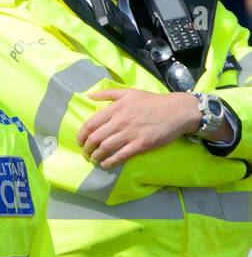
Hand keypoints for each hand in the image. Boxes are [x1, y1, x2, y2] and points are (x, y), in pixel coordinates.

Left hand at [77, 89, 199, 167]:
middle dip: (86, 148)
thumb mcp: (129, 92)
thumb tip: (90, 96)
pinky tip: (106, 164)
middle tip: (85, 153)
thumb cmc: (152, 101)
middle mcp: (120, 121)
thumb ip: (108, 93)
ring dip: (96, 156)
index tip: (80, 141)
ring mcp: (130, 133)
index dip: (81, 135)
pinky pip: (121, 155)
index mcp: (115, 109)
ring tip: (94, 159)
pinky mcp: (141, 144)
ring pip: (105, 148)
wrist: (177, 110)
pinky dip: (110, 162)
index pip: (90, 124)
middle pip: (95, 138)